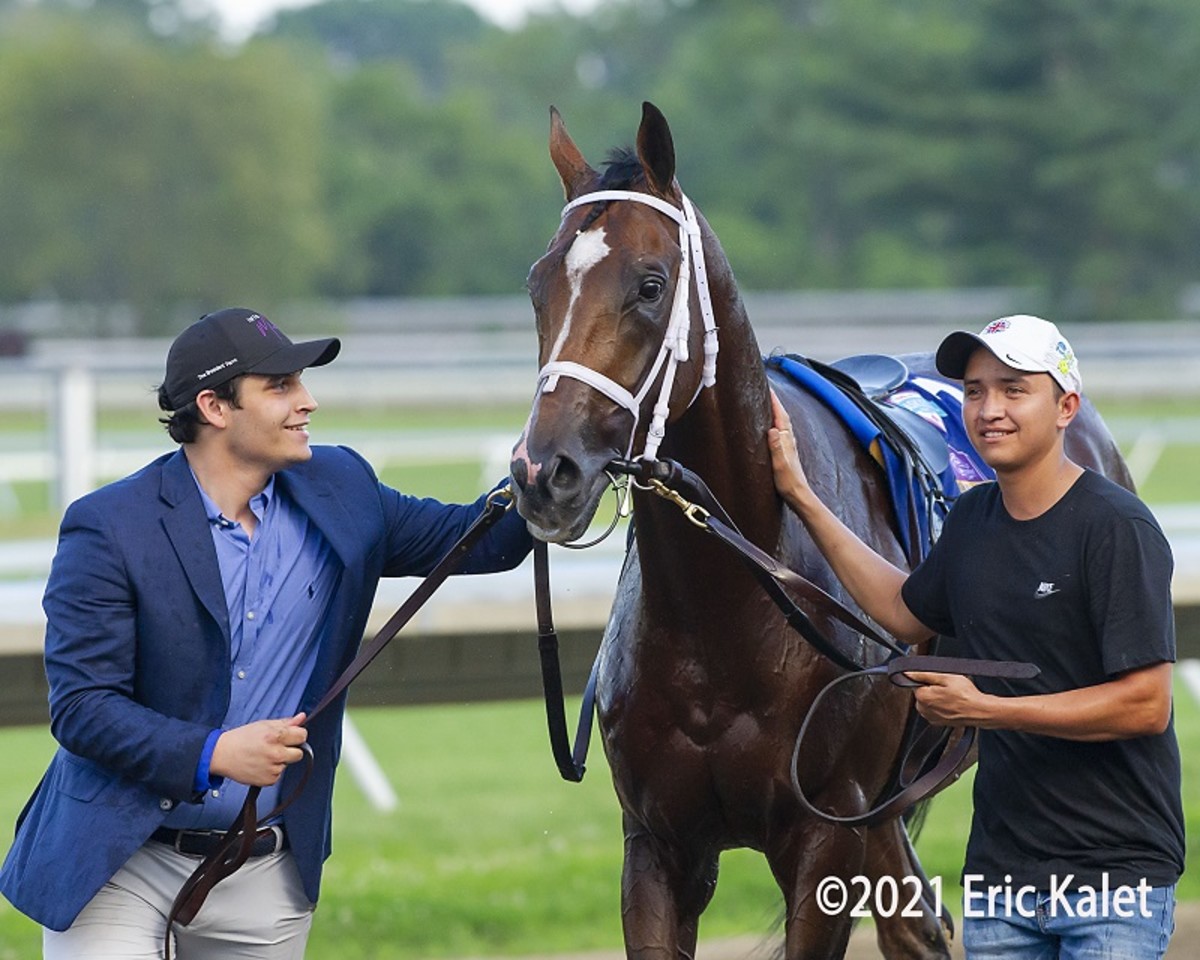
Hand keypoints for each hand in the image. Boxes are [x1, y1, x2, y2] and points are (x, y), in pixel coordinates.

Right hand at [210, 713, 307, 785]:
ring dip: (280, 760)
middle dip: (291, 749)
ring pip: (288, 764)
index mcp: (275, 736)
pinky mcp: (269, 780)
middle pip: (299, 753)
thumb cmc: (241, 739)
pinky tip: (261, 764)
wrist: (222, 755)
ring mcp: (273, 768)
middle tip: (277, 747)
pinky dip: (272, 770)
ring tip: (264, 755)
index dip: (297, 735)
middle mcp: (276, 753)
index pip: (302, 736)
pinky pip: (279, 775)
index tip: (292, 736)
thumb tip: (301, 718)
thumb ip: (286, 722)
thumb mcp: (264, 725)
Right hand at [767, 388, 812, 506]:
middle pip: (782, 416)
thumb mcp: (780, 464)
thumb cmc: (789, 482)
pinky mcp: (786, 452)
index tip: (768, 389)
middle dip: (775, 403)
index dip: (775, 402)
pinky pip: (781, 432)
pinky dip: (776, 424)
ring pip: (782, 423)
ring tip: (768, 404)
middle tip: (767, 392)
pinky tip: (772, 427)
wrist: (798, 495)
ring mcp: (788, 446)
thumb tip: (773, 430)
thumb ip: (777, 447)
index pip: (781, 416)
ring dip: (776, 412)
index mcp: (786, 440)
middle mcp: (789, 440)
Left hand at [906, 672, 991, 726]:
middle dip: (932, 689)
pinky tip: (952, 704)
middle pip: (922, 693)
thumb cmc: (966, 695)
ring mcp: (930, 717)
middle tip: (948, 688)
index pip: (916, 683)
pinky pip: (934, 710)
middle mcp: (923, 710)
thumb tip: (909, 672)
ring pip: (928, 702)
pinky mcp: (938, 722)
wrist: (980, 711)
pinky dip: (941, 706)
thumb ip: (924, 674)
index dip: (929, 680)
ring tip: (951, 697)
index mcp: (922, 697)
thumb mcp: (945, 677)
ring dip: (937, 698)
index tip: (941, 682)